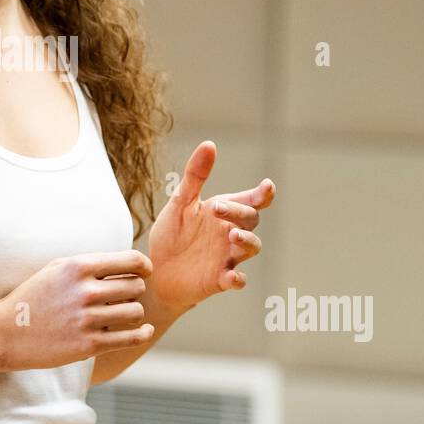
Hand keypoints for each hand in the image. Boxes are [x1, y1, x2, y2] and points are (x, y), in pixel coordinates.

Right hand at [0, 250, 154, 370]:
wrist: (6, 333)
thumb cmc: (33, 297)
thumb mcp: (56, 269)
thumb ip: (89, 263)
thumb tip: (126, 263)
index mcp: (78, 267)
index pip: (131, 260)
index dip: (144, 266)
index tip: (144, 272)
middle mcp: (85, 291)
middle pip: (136, 286)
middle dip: (135, 290)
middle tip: (125, 296)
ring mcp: (87, 319)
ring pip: (136, 312)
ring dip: (135, 313)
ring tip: (124, 314)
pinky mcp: (88, 345)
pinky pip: (130, 338)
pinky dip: (142, 334)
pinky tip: (144, 331)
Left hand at [147, 141, 273, 309]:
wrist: (156, 270)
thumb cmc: (172, 234)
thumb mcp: (181, 202)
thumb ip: (195, 176)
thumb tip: (209, 144)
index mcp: (224, 212)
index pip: (251, 201)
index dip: (262, 194)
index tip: (267, 187)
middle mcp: (230, 233)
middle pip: (250, 219)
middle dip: (239, 212)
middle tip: (217, 208)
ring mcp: (227, 256)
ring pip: (251, 247)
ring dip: (247, 240)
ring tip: (233, 234)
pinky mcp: (219, 279)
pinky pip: (236, 280)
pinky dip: (237, 279)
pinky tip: (233, 276)